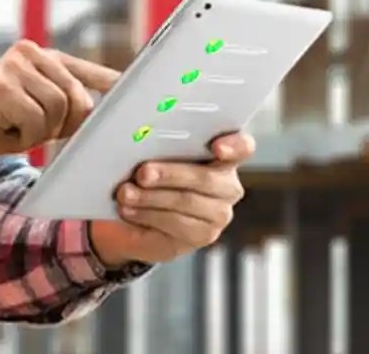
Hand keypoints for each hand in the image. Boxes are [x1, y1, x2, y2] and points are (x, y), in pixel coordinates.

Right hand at [0, 40, 119, 168]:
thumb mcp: (36, 114)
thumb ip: (65, 108)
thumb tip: (104, 118)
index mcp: (41, 57)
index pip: (85, 70)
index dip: (112, 83)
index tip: (137, 91)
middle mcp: (29, 53)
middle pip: (78, 97)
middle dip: (66, 125)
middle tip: (36, 132)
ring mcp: (13, 66)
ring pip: (59, 110)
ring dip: (40, 132)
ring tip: (14, 128)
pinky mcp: (0, 86)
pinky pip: (35, 121)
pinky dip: (23, 137)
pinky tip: (1, 129)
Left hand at [88, 132, 254, 267]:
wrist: (136, 218)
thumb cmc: (149, 177)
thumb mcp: (152, 154)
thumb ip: (156, 142)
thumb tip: (138, 131)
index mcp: (223, 154)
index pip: (242, 147)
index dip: (234, 145)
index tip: (216, 147)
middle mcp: (227, 185)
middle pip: (207, 178)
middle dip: (170, 174)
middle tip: (143, 173)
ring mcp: (219, 213)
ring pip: (187, 202)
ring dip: (151, 198)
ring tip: (126, 193)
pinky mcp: (204, 236)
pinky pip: (177, 225)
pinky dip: (148, 215)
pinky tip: (130, 210)